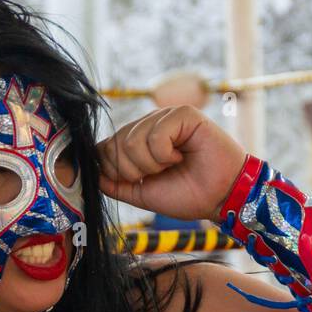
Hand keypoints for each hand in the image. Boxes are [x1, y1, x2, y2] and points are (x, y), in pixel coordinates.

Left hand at [97, 105, 246, 221]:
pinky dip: (165, 154)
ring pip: (132, 140)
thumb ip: (114, 183)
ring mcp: (164, 117)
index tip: (139, 181)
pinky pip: (155, 134)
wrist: (221, 198)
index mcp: (136, 143)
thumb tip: (90, 172)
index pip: (104, 148)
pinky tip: (182, 155)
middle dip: (134, 171)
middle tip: (160, 174)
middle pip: (115, 145)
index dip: (114, 170)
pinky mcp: (182, 113)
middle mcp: (147, 126)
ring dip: (152, 164)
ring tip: (173, 165)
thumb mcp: (141, 193)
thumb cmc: (187, 194)